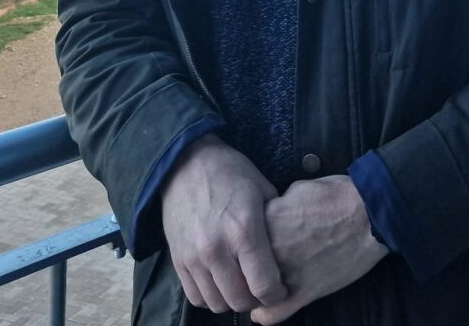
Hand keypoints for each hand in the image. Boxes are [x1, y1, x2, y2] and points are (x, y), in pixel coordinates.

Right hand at [160, 134, 287, 315]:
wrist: (186, 164)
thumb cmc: (232, 173)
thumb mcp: (263, 190)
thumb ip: (276, 224)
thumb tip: (291, 250)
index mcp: (244, 230)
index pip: (264, 285)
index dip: (277, 294)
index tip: (282, 288)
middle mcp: (217, 249)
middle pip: (241, 301)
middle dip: (257, 300)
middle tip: (263, 289)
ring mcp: (194, 257)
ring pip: (217, 303)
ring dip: (233, 300)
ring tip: (243, 286)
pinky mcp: (178, 260)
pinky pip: (196, 297)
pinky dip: (211, 297)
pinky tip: (222, 283)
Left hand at [249, 176, 388, 324]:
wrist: (371, 214)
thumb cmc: (339, 196)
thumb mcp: (299, 189)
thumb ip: (278, 207)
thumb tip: (272, 216)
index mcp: (267, 221)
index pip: (240, 237)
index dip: (247, 239)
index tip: (254, 240)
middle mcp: (271, 250)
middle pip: (243, 266)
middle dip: (248, 265)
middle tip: (259, 262)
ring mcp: (287, 273)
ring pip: (254, 292)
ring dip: (255, 289)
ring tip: (260, 286)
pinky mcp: (306, 292)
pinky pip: (274, 313)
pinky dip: (266, 314)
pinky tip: (264, 311)